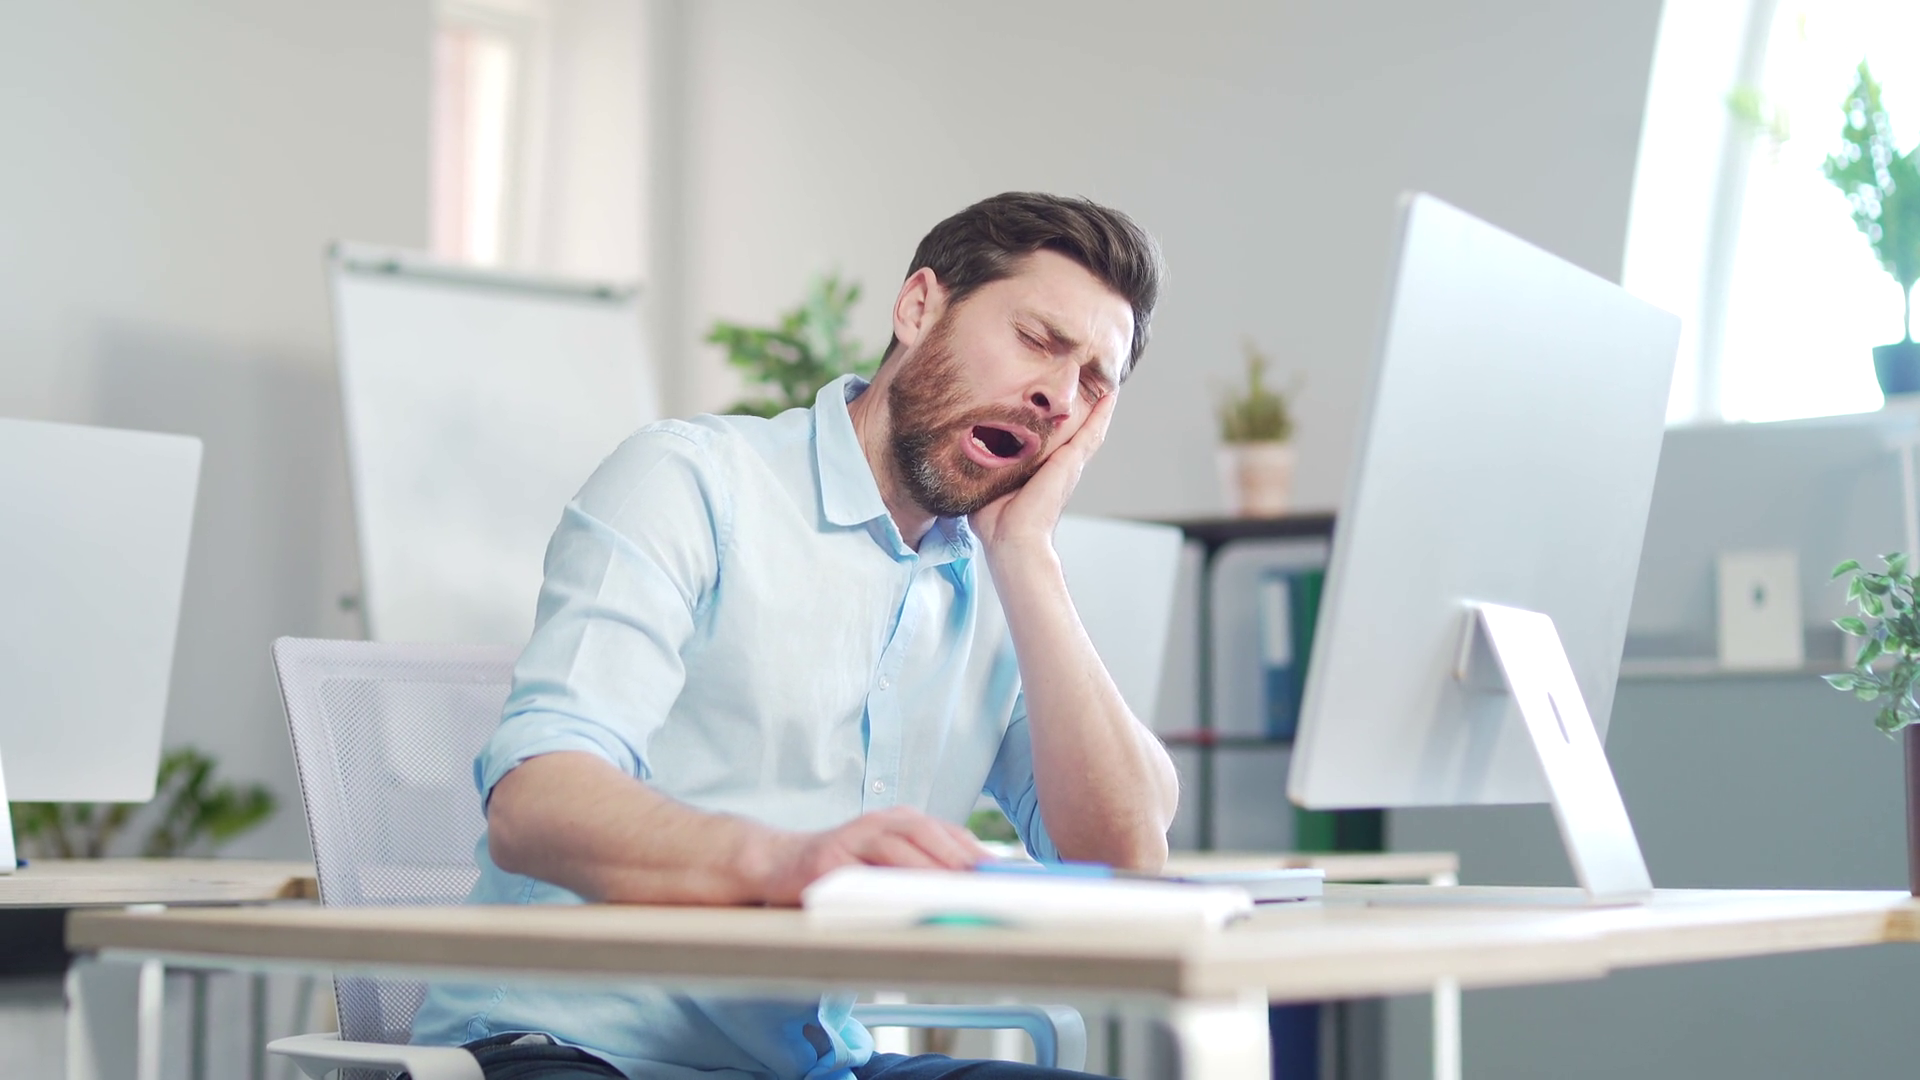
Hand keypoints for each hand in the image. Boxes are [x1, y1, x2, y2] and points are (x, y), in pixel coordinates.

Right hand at [757, 806, 988, 905]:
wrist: (780, 862)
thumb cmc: (842, 867)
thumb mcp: (885, 861)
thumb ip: (921, 867)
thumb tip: (969, 889)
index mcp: (898, 820)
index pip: (946, 831)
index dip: (975, 850)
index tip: (1001, 873)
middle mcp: (878, 822)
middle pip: (925, 833)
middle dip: (958, 856)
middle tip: (985, 880)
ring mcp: (853, 836)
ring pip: (898, 846)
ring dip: (929, 866)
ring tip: (955, 887)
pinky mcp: (828, 858)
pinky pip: (863, 869)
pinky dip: (887, 882)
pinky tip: (906, 896)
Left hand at [968, 390, 1118, 557]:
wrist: (1011, 539)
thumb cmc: (994, 521)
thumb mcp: (985, 480)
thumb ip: (981, 464)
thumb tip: (959, 449)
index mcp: (1040, 470)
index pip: (1050, 439)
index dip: (1054, 420)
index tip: (1054, 399)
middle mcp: (1058, 465)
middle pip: (1074, 430)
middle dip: (1082, 408)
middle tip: (1089, 382)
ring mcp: (1068, 463)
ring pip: (1088, 429)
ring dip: (1098, 407)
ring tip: (1105, 383)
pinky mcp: (1071, 462)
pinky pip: (1091, 433)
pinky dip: (1102, 414)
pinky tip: (1109, 396)